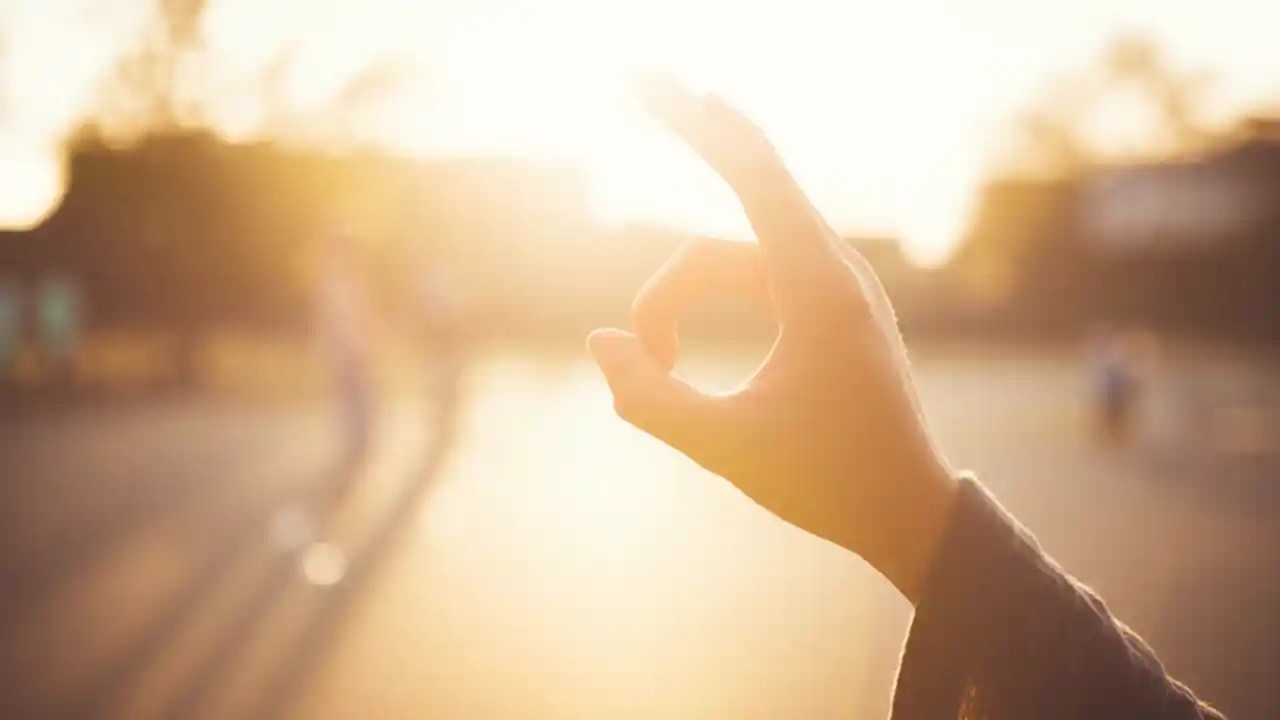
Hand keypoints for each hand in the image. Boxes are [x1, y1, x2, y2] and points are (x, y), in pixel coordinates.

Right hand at [588, 81, 957, 602]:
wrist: (909, 512)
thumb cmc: (828, 481)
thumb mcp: (724, 447)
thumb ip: (647, 398)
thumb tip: (600, 342)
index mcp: (820, 287)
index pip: (754, 174)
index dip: (696, 122)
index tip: (649, 81)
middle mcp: (833, 270)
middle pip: (739, 194)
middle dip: (693, 134)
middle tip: (636, 75)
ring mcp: (832, 287)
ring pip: (730, 257)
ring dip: (675, 299)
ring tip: (649, 368)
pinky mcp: (824, 310)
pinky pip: (750, 276)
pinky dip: (702, 297)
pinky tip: (667, 331)